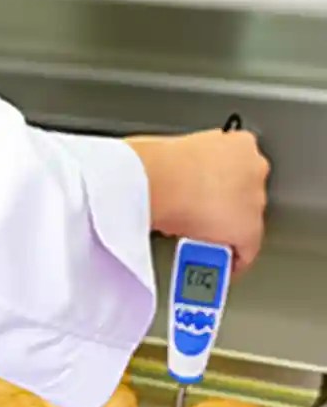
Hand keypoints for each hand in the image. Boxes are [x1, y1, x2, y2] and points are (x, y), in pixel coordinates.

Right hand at [125, 129, 269, 275]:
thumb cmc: (151, 162)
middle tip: (196, 217)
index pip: (236, 165)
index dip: (218, 181)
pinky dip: (225, 260)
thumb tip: (168, 174)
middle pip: (242, 194)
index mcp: (239, 142)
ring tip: (196, 242)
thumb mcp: (169, 149)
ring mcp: (253, 200)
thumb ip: (183, 162)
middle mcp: (254, 170)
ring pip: (243, 221)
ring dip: (222, 233)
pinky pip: (242, 253)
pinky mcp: (249, 232)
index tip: (204, 193)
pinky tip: (205, 264)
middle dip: (222, 208)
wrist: (154, 181)